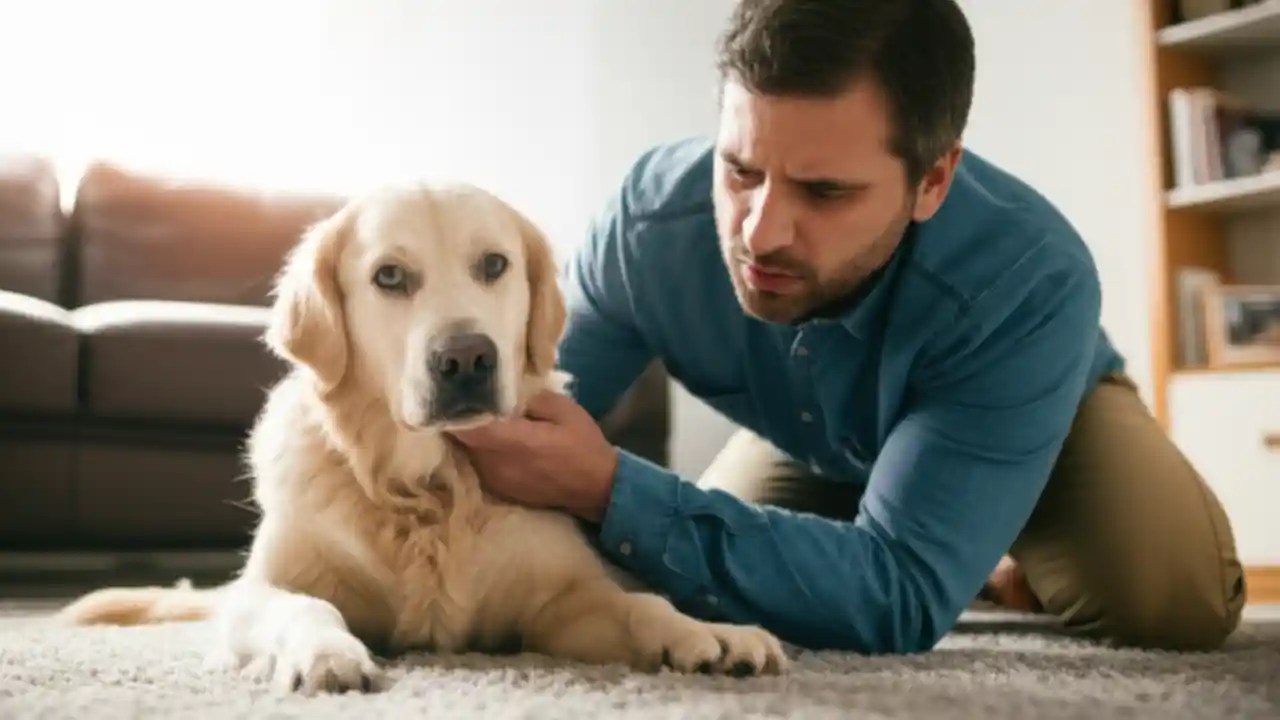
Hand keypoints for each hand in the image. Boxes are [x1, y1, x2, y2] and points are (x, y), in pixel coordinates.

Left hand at [448, 391, 618, 522]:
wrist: (596, 488)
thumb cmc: (583, 445)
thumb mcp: (565, 410)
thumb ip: (531, 398)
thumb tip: (505, 392)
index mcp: (512, 442)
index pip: (467, 427)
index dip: (454, 410)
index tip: (450, 391)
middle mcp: (496, 464)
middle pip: (462, 439)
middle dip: (461, 418)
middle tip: (461, 397)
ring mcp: (495, 479)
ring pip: (469, 452)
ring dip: (471, 436)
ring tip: (476, 415)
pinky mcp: (498, 488)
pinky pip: (479, 464)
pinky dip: (481, 450)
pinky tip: (492, 438)